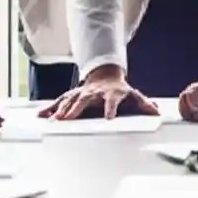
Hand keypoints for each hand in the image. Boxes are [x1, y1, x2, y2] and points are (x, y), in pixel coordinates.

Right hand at [38, 66, 158, 119]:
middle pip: (84, 101)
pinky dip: (49, 108)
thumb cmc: (120, 91)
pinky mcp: (71, 96)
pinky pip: (58, 102)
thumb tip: (156, 112)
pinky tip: (41, 116)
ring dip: (61, 110)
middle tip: (68, 119)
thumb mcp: (134, 96)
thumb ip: (144, 105)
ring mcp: (81, 93)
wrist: (106, 77)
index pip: (112, 102)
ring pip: (69, 100)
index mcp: (111, 94)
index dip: (110, 109)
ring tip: (53, 120)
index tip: (108, 119)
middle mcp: (94, 93)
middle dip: (75, 109)